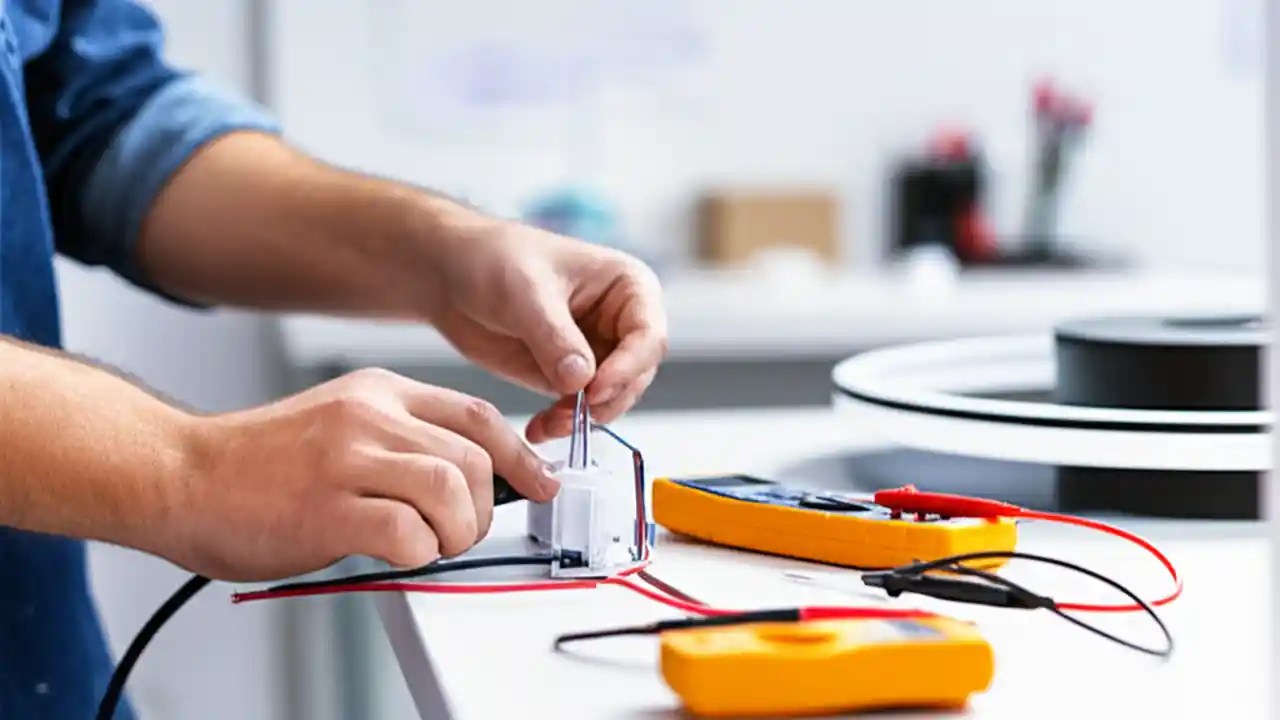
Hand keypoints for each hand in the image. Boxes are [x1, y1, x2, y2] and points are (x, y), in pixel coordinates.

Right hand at [168, 368, 557, 581]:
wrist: (180, 475)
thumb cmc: (260, 463)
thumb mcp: (340, 424)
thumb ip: (401, 440)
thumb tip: (468, 479)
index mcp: (380, 392)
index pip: (478, 416)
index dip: (521, 455)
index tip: (541, 483)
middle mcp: (370, 416)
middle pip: (475, 458)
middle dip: (485, 509)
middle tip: (460, 533)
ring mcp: (348, 458)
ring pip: (453, 491)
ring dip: (455, 533)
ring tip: (428, 545)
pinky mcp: (328, 506)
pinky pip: (409, 532)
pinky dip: (417, 553)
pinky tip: (393, 553)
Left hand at [421, 219, 667, 442]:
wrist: (451, 275)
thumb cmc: (494, 259)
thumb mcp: (525, 292)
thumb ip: (555, 337)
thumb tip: (581, 380)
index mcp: (628, 286)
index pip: (649, 335)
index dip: (628, 367)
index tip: (595, 389)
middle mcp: (621, 322)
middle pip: (636, 374)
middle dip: (606, 399)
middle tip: (572, 413)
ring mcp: (597, 352)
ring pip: (612, 399)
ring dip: (584, 417)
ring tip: (550, 423)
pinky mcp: (569, 376)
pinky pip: (579, 409)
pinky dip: (563, 423)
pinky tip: (540, 428)